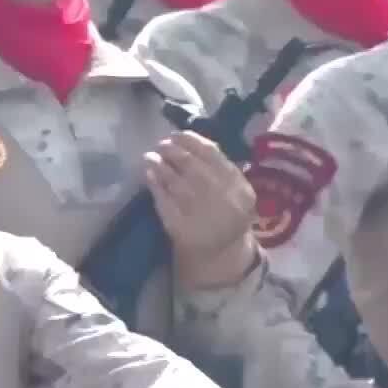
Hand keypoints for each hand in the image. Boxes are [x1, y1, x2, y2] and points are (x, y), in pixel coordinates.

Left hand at [144, 131, 254, 285]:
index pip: (212, 155)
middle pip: (192, 167)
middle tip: (160, 144)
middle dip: (173, 152)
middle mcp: (223, 199)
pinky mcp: (181, 227)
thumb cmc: (226, 213)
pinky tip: (148, 175)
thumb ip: (216, 166)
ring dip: (160, 166)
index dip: (191, 142)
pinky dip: (155, 185)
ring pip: (176, 182)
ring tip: (149, 156)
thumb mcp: (233, 189)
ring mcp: (202, 214)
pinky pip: (164, 201)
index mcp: (238, 186)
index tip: (176, 135)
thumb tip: (187, 139)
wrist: (222, 252)